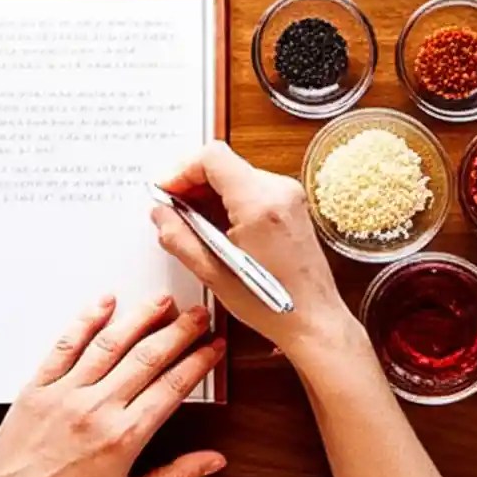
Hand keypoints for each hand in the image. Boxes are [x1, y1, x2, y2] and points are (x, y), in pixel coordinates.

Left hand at [0, 295, 225, 476]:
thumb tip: (213, 461)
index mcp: (124, 438)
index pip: (172, 387)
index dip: (198, 361)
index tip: (213, 347)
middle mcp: (96, 409)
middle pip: (148, 357)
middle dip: (179, 331)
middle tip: (198, 315)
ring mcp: (65, 393)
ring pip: (110, 343)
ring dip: (140, 317)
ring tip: (162, 301)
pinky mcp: (37, 387)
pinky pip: (65, 345)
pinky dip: (86, 320)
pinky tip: (104, 303)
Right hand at [150, 141, 367, 365]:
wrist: (314, 319)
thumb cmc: (275, 304)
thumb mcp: (213, 273)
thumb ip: (179, 238)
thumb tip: (161, 215)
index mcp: (259, 203)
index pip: (212, 157)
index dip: (182, 171)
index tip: (167, 191)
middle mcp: (279, 191)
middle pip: (223, 164)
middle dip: (194, 184)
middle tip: (175, 212)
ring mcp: (289, 195)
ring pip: (236, 175)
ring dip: (211, 194)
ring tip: (197, 226)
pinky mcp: (292, 204)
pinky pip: (251, 188)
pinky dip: (229, 201)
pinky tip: (220, 229)